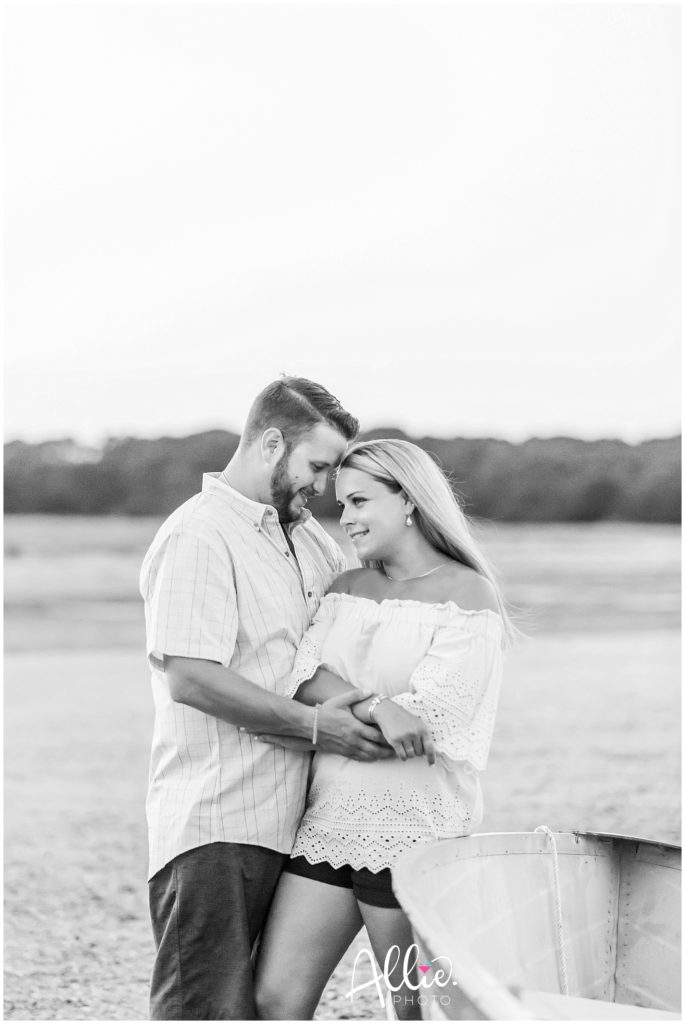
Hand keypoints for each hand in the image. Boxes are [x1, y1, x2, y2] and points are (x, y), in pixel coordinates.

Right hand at [246, 690, 394, 761]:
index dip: (388, 738)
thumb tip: (369, 691)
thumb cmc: (325, 712)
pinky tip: (375, 757)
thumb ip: (356, 695)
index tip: (397, 737)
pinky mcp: (343, 752)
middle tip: (399, 750)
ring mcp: (348, 748)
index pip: (376, 736)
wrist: (309, 726)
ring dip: (380, 756)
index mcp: (355, 727)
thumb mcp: (340, 700)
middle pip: (375, 749)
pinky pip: (359, 758)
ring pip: (368, 756)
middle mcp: (353, 740)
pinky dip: (369, 759)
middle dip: (388, 750)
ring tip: (391, 755)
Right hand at [373, 700, 435, 764]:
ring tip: (406, 747)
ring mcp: (404, 737)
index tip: (431, 764)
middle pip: (419, 753)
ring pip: (411, 755)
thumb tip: (430, 752)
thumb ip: (424, 736)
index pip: (430, 748)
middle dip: (417, 752)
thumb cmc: (404, 719)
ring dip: (409, 754)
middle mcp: (414, 733)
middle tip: (412, 747)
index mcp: (422, 729)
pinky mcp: (395, 741)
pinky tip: (401, 752)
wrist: (388, 712)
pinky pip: (402, 755)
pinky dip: (403, 756)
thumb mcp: (418, 724)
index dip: (431, 758)